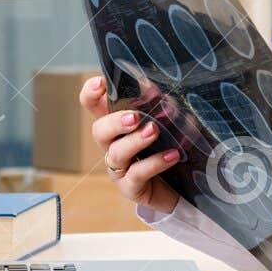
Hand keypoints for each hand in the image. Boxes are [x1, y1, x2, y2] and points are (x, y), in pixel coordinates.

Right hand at [80, 75, 181, 213]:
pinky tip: (173, 155)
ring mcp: (120, 169)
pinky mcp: (131, 188)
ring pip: (117, 153)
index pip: (93, 106)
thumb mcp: (167, 123)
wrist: (181, 188)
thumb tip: (155, 88)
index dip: (91, 94)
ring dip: (135, 141)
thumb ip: (160, 106)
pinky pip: (138, 174)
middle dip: (115, 122)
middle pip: (99, 130)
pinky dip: (155, 162)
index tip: (101, 82)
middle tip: (135, 117)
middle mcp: (112, 146)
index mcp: (117, 125)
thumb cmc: (168, 149)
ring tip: (154, 131)